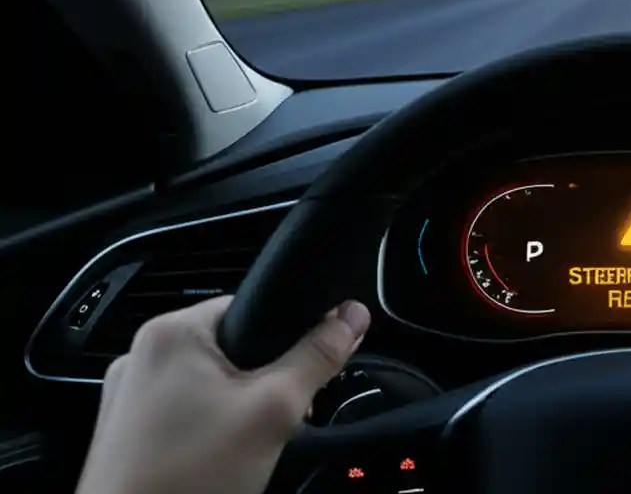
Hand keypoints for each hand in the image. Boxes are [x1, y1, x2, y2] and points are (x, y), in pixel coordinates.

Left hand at [78, 296, 370, 493]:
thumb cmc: (192, 476)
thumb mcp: (274, 411)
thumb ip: (318, 357)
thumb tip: (353, 315)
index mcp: (172, 331)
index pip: (250, 308)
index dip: (286, 341)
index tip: (297, 380)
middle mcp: (140, 353)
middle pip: (231, 349)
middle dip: (261, 384)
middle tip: (270, 422)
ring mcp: (127, 394)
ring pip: (208, 383)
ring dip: (236, 408)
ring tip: (240, 446)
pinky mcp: (124, 428)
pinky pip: (182, 410)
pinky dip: (207, 428)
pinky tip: (213, 458)